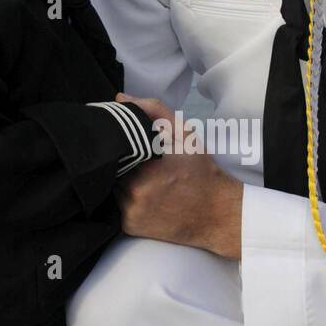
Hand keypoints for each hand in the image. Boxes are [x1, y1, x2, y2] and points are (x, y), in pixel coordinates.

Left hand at [114, 94, 242, 257]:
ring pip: (111, 184)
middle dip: (119, 159)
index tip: (128, 139)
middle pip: (110, 164)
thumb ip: (153, 111)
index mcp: (148, 162)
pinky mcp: (129, 225)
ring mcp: (131, 209)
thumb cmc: (200, 171)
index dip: (118, 138)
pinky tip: (143, 196)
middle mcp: (135, 187)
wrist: (215, 213)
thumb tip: (120, 100)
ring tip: (142, 177)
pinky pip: (115, 205)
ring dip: (120, 178)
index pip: (115, 141)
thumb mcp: (185, 135)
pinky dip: (124, 198)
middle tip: (139, 160)